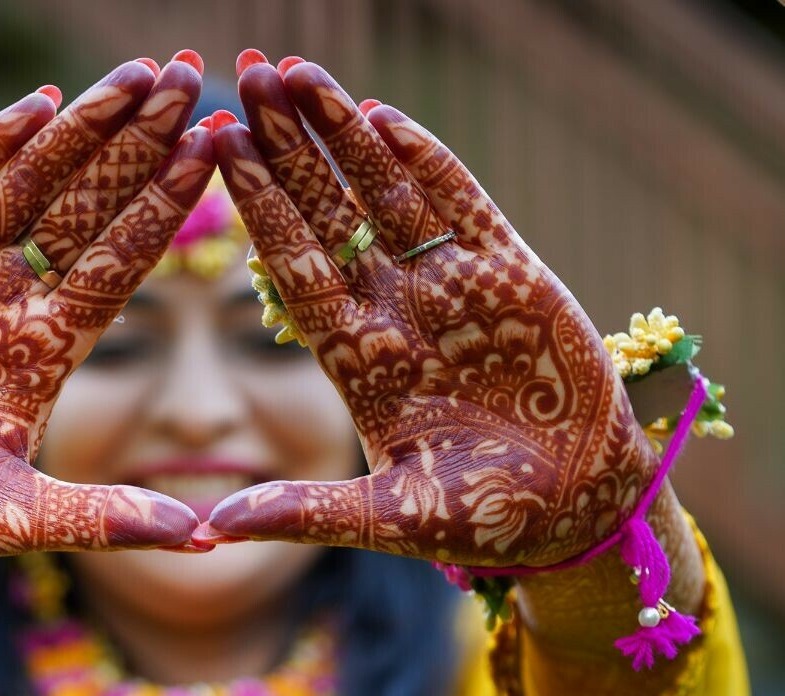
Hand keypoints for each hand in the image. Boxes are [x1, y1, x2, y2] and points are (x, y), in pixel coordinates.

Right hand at [0, 56, 215, 558]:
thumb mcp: (15, 514)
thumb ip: (105, 519)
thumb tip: (208, 541)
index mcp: (47, 347)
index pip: (122, 262)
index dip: (169, 206)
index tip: (216, 152)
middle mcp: (12, 296)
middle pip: (92, 205)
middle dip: (142, 144)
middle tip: (192, 80)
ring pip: (33, 181)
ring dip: (83, 126)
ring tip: (139, 74)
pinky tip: (41, 102)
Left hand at [205, 58, 657, 567]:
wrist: (578, 507)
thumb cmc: (483, 519)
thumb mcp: (387, 518)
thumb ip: (305, 511)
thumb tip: (211, 528)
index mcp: (356, 359)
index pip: (292, 267)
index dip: (258, 207)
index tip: (217, 148)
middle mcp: (392, 311)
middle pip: (328, 214)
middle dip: (288, 148)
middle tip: (247, 78)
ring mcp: (449, 288)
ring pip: (386, 195)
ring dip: (345, 135)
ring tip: (299, 73)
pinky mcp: (511, 276)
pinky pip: (462, 207)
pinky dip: (429, 163)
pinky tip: (385, 118)